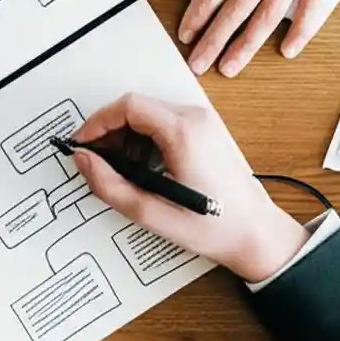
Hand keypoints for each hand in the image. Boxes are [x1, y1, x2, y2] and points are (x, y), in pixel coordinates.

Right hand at [71, 94, 308, 282]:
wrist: (257, 234)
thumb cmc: (215, 228)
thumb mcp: (152, 213)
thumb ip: (111, 186)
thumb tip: (83, 160)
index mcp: (184, 133)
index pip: (128, 106)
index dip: (97, 122)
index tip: (82, 144)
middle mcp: (196, 118)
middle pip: (137, 107)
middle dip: (109, 132)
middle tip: (96, 162)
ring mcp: (204, 122)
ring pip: (149, 114)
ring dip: (126, 137)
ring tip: (121, 172)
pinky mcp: (206, 131)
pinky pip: (164, 123)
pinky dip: (144, 140)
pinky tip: (143, 169)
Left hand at [176, 0, 339, 75]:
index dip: (198, 13)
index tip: (186, 34)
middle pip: (239, 6)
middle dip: (216, 39)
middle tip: (200, 64)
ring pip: (273, 11)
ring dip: (249, 43)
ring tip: (231, 66)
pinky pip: (317, 1)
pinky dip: (303, 30)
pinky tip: (286, 49)